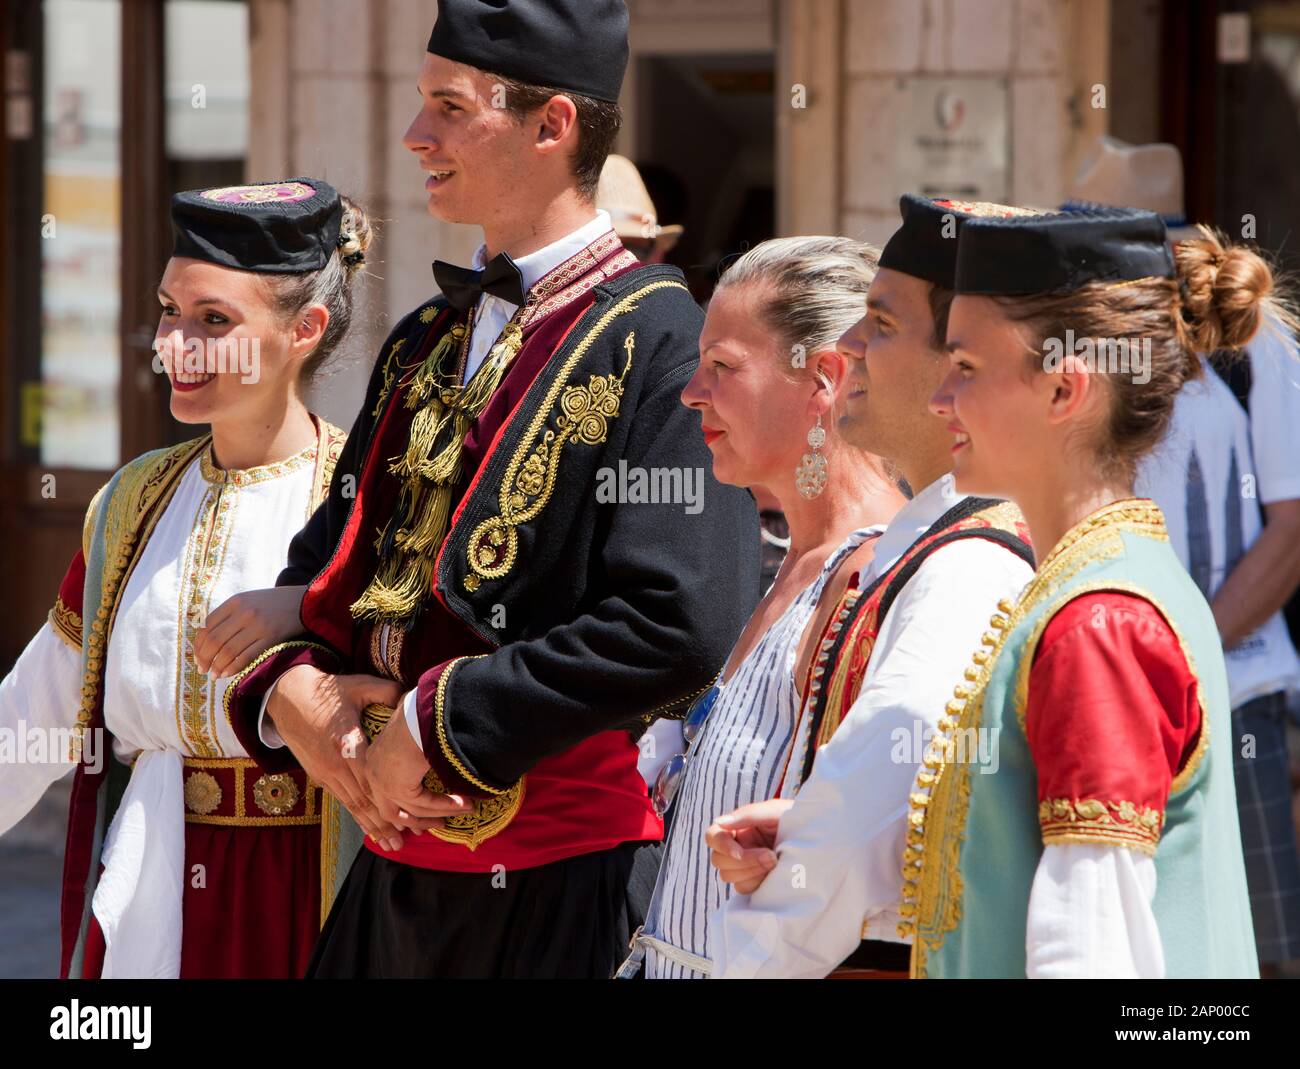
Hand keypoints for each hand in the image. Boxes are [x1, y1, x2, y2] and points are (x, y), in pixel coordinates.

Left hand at [194, 586, 306, 676]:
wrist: (304, 602)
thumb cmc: (273, 604)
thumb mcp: (249, 601)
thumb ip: (229, 615)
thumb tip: (206, 640)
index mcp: (236, 601)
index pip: (207, 625)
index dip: (199, 644)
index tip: (197, 657)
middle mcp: (245, 612)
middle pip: (215, 640)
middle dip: (204, 658)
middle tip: (202, 670)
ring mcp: (258, 626)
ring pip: (228, 651)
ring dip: (217, 666)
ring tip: (214, 675)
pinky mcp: (271, 638)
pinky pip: (246, 657)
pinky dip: (233, 668)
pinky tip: (227, 674)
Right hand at [268, 665, 405, 849]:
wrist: (288, 696)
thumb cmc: (328, 690)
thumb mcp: (358, 686)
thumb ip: (386, 692)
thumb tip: (410, 696)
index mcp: (347, 743)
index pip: (371, 779)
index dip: (390, 801)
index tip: (410, 816)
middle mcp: (336, 764)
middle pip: (364, 800)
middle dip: (385, 823)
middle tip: (405, 843)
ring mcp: (326, 772)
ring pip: (352, 805)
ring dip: (372, 827)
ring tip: (391, 846)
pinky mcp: (319, 776)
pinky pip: (342, 800)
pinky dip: (358, 817)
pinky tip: (370, 830)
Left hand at [363, 700, 474, 833]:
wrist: (422, 710)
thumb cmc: (419, 712)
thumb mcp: (413, 727)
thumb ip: (416, 740)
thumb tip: (432, 737)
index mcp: (373, 758)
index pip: (382, 792)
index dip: (399, 809)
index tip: (416, 819)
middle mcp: (373, 773)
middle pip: (391, 810)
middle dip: (415, 821)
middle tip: (433, 826)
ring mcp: (382, 782)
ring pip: (410, 811)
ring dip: (439, 813)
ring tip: (464, 809)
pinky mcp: (398, 787)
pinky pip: (424, 804)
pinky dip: (446, 806)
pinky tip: (464, 803)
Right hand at [705, 798, 793, 893]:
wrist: (817, 837)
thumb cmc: (794, 818)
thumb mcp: (772, 811)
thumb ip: (747, 815)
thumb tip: (720, 822)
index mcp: (737, 827)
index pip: (713, 836)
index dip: (723, 846)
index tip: (741, 852)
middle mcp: (737, 846)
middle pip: (718, 860)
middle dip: (743, 861)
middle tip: (771, 857)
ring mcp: (745, 865)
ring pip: (728, 876)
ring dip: (751, 872)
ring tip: (776, 863)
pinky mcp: (754, 880)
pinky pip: (743, 888)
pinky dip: (756, 883)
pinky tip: (773, 875)